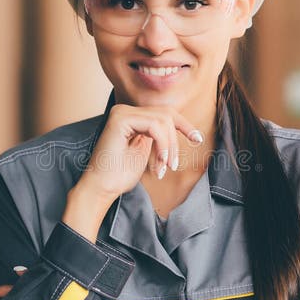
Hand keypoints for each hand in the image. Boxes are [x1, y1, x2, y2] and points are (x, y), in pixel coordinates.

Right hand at [77, 103, 203, 199]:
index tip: (198, 139)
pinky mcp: (120, 119)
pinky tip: (161, 162)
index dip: (184, 125)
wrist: (101, 188)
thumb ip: (158, 136)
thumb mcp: (146, 151)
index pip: (164, 114)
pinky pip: (155, 126)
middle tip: (174, 165)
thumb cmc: (120, 175)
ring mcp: (121, 112)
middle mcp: (124, 111)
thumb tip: (177, 128)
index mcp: (130, 117)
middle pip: (167, 114)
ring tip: (164, 167)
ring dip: (169, 147)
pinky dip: (163, 144)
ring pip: (163, 120)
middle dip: (176, 139)